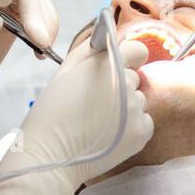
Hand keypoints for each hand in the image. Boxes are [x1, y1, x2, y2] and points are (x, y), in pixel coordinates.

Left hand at [0, 0, 58, 93]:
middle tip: (37, 39)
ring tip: (41, 48)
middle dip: (33, 12)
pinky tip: (41, 52)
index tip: (3, 2)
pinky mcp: (25, 20)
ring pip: (39, 2)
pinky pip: (46, 16)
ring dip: (46, 23)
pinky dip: (50, 31)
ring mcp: (13, 6)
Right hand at [0, 40, 153, 194]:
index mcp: (108, 64)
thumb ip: (90, 50)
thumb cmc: (51, 113)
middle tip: (95, 103)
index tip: (115, 70)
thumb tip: (108, 37)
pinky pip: (144, 122)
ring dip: (125, 108)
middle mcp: (126, 83)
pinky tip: (108, 134)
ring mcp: (136, 109)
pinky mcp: (142, 132)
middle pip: (134, 78)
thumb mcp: (65, 72)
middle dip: (120, 86)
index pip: (138, 50)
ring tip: (97, 122)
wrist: (50, 157)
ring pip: (138, 101)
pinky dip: (131, 127)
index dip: (126, 59)